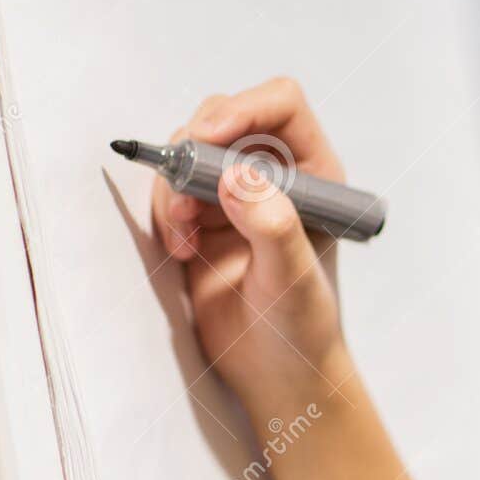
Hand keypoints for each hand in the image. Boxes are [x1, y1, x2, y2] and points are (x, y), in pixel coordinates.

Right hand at [151, 77, 350, 418]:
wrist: (277, 374)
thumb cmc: (302, 329)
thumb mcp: (292, 279)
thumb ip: (272, 226)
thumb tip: (238, 174)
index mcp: (315, 175)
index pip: (280, 106)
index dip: (242, 109)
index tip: (207, 138)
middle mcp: (277, 176)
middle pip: (223, 119)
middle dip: (192, 153)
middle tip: (184, 202)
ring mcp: (237, 195)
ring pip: (188, 152)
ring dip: (173, 188)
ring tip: (184, 241)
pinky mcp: (203, 219)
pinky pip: (169, 188)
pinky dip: (164, 212)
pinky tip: (181, 251)